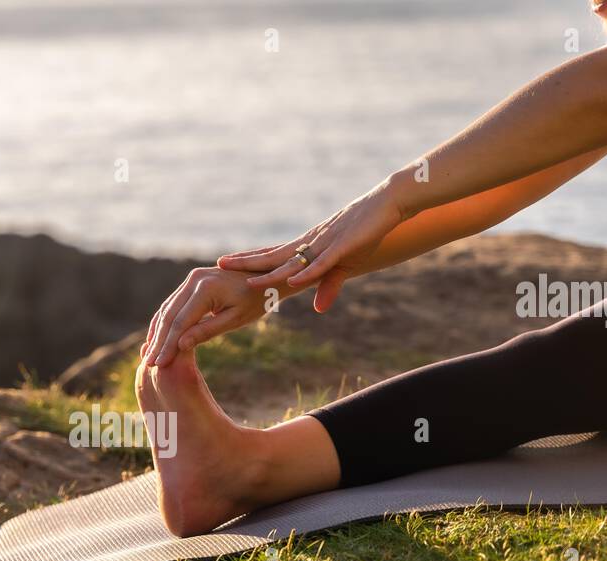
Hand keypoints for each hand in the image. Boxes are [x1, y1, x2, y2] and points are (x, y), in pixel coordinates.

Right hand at [141, 267, 291, 366]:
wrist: (268, 275)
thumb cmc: (256, 300)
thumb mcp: (235, 319)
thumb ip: (207, 331)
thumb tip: (181, 345)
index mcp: (205, 288)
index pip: (180, 323)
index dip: (168, 345)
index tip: (158, 365)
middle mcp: (194, 279)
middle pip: (169, 316)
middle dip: (158, 342)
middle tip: (148, 364)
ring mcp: (191, 278)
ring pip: (168, 309)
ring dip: (157, 333)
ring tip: (149, 355)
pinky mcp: (192, 281)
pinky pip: (173, 304)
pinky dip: (164, 322)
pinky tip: (157, 338)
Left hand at [218, 183, 405, 312]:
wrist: (387, 205)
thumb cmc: (364, 233)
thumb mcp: (344, 265)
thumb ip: (328, 286)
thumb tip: (318, 310)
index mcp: (307, 246)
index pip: (271, 255)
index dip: (249, 260)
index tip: (225, 264)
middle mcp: (310, 243)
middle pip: (273, 255)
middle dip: (246, 262)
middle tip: (218, 265)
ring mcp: (325, 244)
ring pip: (292, 261)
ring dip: (270, 272)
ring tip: (247, 280)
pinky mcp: (343, 247)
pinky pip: (321, 263)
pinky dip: (306, 272)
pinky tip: (290, 279)